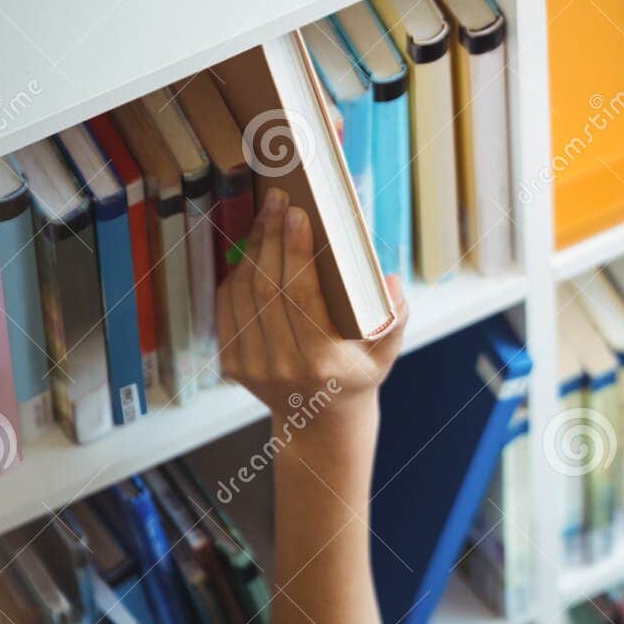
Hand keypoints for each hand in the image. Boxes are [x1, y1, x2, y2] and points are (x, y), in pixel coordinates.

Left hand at [217, 187, 406, 431]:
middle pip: (266, 287)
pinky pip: (229, 306)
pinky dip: (238, 272)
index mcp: (320, 359)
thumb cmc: (358, 375)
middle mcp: (280, 363)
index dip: (295, 251)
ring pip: (242, 293)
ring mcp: (252, 365)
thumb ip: (395, 317)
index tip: (297, 214)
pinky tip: (255, 249)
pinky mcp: (233, 362)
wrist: (321, 422)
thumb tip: (387, 280)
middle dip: (271, 237)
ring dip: (253, 249)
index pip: (299, 295)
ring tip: (267, 217)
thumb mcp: (388, 352)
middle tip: (278, 201)